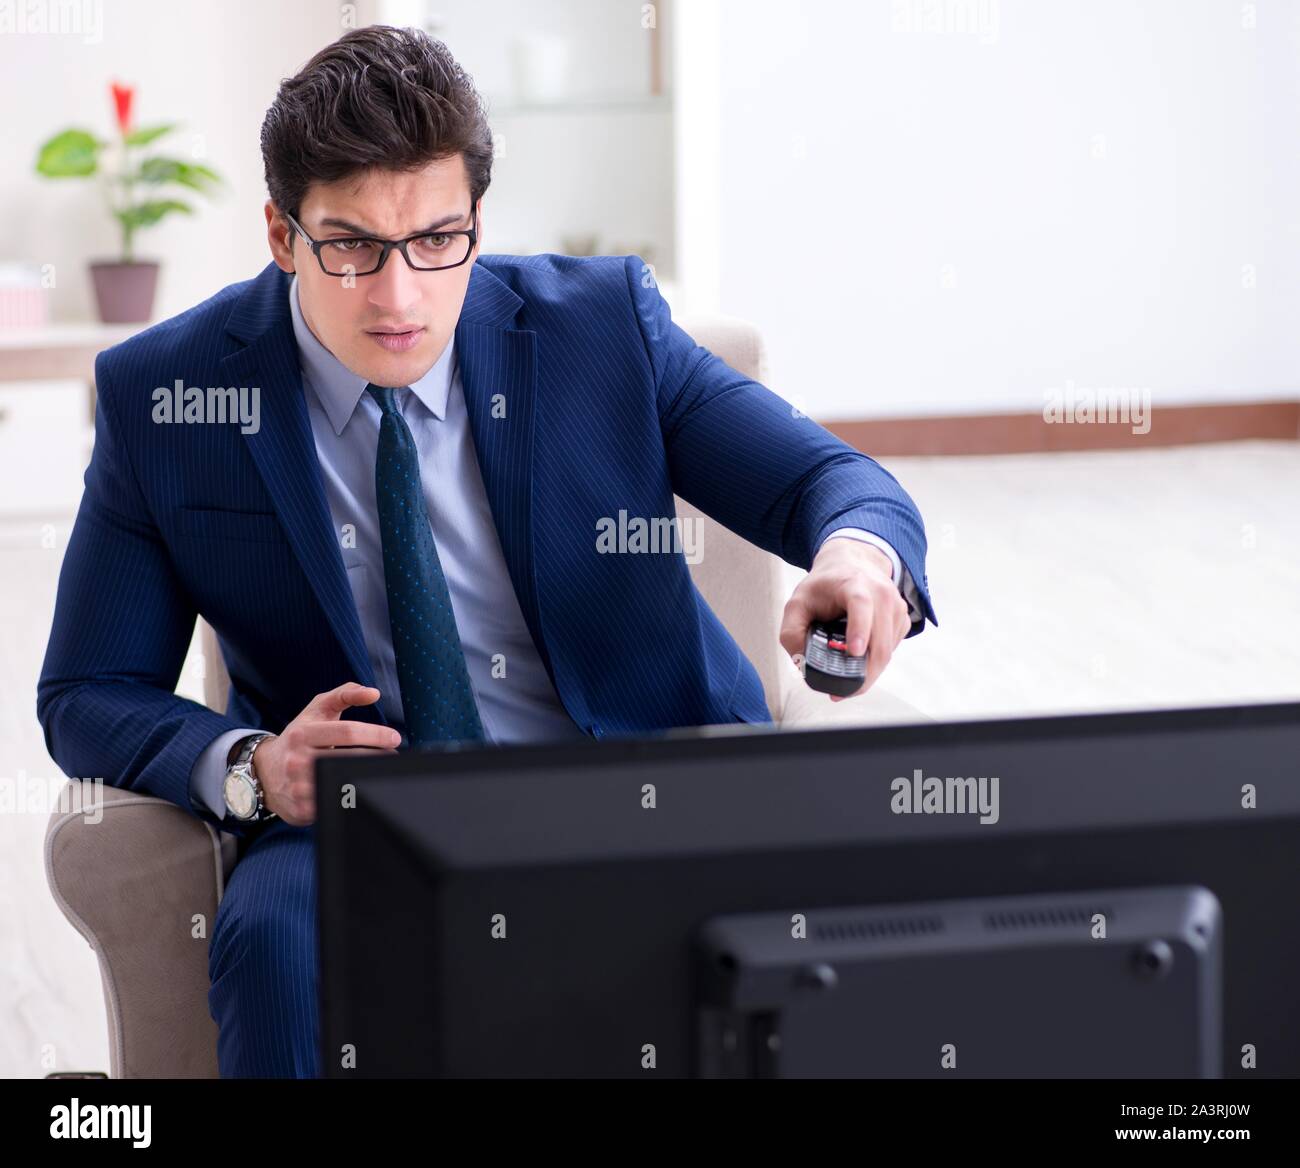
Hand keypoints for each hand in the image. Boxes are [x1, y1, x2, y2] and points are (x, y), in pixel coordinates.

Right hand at [251, 683, 401, 825]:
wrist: (265, 770)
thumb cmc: (300, 736)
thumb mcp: (316, 710)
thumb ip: (344, 694)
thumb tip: (373, 693)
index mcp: (303, 733)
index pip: (347, 732)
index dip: (375, 735)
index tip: (394, 738)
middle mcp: (297, 760)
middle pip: (348, 759)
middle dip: (377, 757)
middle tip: (393, 757)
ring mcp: (297, 786)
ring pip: (343, 782)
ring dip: (367, 777)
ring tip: (381, 771)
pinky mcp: (301, 809)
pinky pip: (334, 803)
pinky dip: (352, 797)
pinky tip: (362, 790)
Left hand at [779, 539, 910, 699]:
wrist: (852, 563)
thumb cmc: (824, 585)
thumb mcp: (797, 602)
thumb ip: (791, 632)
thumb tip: (802, 661)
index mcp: (853, 584)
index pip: (861, 605)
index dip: (859, 629)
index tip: (855, 651)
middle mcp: (880, 593)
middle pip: (879, 640)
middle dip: (863, 673)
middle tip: (841, 692)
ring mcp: (895, 606)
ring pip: (888, 651)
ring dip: (869, 673)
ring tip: (847, 683)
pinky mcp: (902, 618)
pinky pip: (892, 649)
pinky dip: (876, 663)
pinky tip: (859, 663)